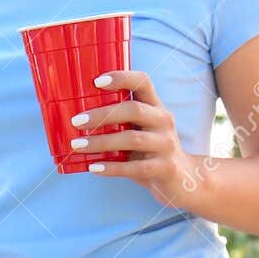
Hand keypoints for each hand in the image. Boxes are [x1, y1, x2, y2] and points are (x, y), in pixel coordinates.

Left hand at [73, 71, 198, 207]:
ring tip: (78, 145)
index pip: (143, 82)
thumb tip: (74, 121)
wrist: (183, 180)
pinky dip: (113, 168)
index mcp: (155, 107)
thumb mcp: (140, 131)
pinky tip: (94, 168)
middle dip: (102, 114)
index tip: (96, 81)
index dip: (122, 77)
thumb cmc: (150, 151)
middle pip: (134, 110)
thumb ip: (118, 123)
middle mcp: (163, 121)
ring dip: (101, 142)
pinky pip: (136, 167)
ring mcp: (166, 144)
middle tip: (76, 121)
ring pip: (133, 139)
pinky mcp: (165, 167)